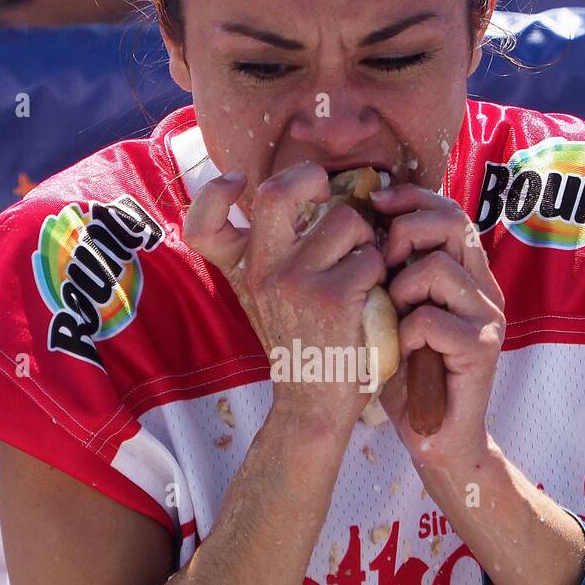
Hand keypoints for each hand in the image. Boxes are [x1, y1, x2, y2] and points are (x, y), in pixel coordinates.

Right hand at [182, 163, 388, 427]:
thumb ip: (274, 256)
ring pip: (345, 220)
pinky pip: (371, 257)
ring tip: (363, 268)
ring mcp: (294, 282)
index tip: (239, 181)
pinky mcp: (332, 297)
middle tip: (329, 193)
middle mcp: (260, 272)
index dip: (215, 192)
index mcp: (243, 272)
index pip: (203, 224)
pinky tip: (373, 297)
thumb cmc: (304, 346)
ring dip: (365, 239)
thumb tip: (310, 199)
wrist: (314, 405)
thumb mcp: (269, 302)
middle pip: (275, 193)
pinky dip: (381, 272)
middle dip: (312, 179)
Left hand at [370, 184, 504, 468]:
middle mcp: (483, 289)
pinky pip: (430, 318)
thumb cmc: (408, 377)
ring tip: (393, 319)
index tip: (376, 201)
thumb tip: (358, 225)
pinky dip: (405, 333)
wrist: (437, 439)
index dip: (412, 198)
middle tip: (381, 262)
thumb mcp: (394, 314)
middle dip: (406, 231)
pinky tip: (403, 352)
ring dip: (400, 290)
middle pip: (453, 223)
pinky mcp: (482, 346)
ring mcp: (487, 316)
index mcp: (466, 275)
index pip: (448, 212)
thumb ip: (391, 274)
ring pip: (437, 268)